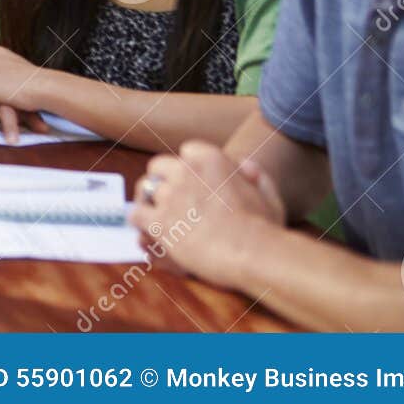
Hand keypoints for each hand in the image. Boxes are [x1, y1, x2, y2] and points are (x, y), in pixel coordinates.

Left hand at [130, 141, 285, 283]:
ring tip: (154, 214)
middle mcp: (186, 171)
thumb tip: (243, 163)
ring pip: (144, 189)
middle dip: (162, 180)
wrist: (255, 253)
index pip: (187, 150)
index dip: (189, 167)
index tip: (193, 182)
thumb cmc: (265, 227)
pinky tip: (149, 231)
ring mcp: (170, 195)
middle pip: (158, 166)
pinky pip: (135, 214)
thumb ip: (255, 174)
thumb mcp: (268, 193)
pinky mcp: (159, 221)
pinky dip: (140, 222)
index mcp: (210, 158)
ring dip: (148, 200)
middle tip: (168, 197)